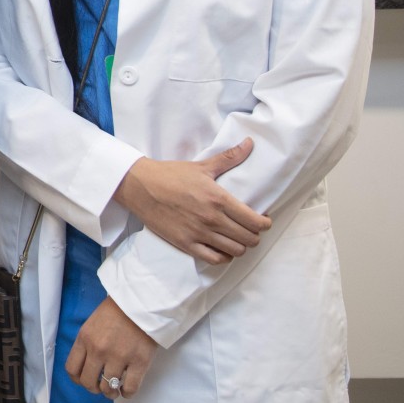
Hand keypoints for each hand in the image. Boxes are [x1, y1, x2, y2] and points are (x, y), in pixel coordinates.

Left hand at [66, 296, 157, 398]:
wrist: (140, 303)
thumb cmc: (115, 312)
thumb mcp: (91, 325)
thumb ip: (86, 344)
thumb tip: (86, 367)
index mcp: (85, 339)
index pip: (72, 369)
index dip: (78, 379)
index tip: (85, 380)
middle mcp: (98, 350)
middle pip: (88, 382)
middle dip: (93, 388)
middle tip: (101, 386)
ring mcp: (119, 357)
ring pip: (108, 388)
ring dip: (110, 393)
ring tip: (115, 389)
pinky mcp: (139, 362)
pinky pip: (130, 389)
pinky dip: (127, 393)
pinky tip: (127, 389)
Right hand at [113, 138, 270, 262]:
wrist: (139, 185)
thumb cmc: (170, 174)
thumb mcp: (202, 166)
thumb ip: (229, 158)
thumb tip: (249, 143)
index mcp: (218, 198)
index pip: (255, 221)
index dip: (265, 223)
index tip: (263, 220)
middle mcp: (212, 218)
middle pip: (249, 239)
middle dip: (254, 235)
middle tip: (250, 229)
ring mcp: (198, 233)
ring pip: (235, 251)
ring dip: (240, 246)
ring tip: (236, 239)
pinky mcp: (185, 243)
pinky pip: (215, 259)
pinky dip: (223, 257)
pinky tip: (222, 249)